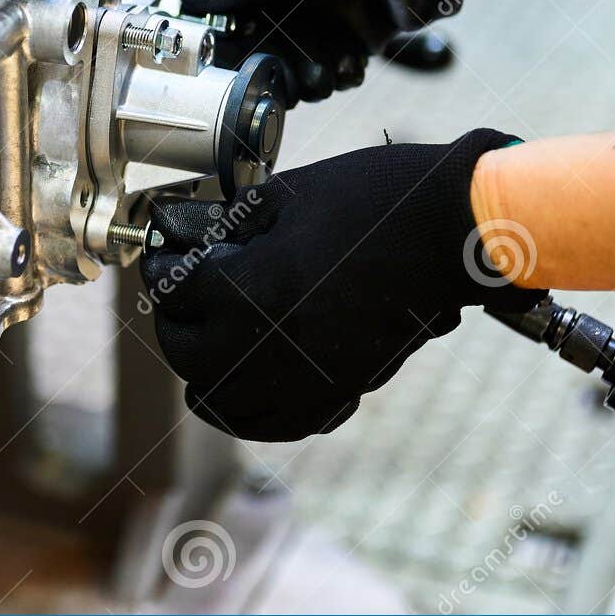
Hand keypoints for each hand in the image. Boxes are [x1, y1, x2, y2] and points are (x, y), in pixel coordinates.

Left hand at [140, 129, 543, 440]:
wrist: (452, 232)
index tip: (164, 262)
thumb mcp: (287, 194)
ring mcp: (306, 377)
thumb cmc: (376, 200)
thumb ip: (236, 223)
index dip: (162, 272)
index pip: (175, 294)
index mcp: (250, 289)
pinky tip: (247, 385)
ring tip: (204, 349)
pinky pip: (275, 422)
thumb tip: (203, 238)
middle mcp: (269, 345)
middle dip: (175, 323)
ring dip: (203, 374)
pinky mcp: (340, 392)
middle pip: (186, 355)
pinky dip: (249, 408)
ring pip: (222, 402)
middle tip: (180, 301)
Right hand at [188, 0, 546, 102]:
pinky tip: (355, 62)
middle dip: (270, 60)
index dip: (220, 29)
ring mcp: (318, 2)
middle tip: (300, 69)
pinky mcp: (349, 28)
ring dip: (304, 72)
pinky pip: (322, 65)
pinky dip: (334, 73)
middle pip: (248, 36)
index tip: (236, 56)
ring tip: (337, 64)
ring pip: (284, 57)